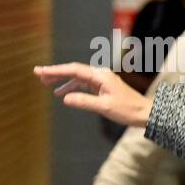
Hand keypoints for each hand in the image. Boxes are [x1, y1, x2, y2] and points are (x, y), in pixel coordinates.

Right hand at [33, 63, 152, 128]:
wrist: (145, 113)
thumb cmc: (128, 110)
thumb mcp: (104, 107)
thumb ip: (84, 101)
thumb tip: (65, 98)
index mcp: (100, 76)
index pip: (73, 70)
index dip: (55, 70)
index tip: (40, 71)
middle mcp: (101, 75)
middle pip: (74, 70)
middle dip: (56, 72)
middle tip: (38, 74)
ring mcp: (102, 80)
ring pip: (78, 77)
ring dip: (63, 80)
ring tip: (47, 84)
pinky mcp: (104, 87)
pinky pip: (84, 84)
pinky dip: (73, 87)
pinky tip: (63, 93)